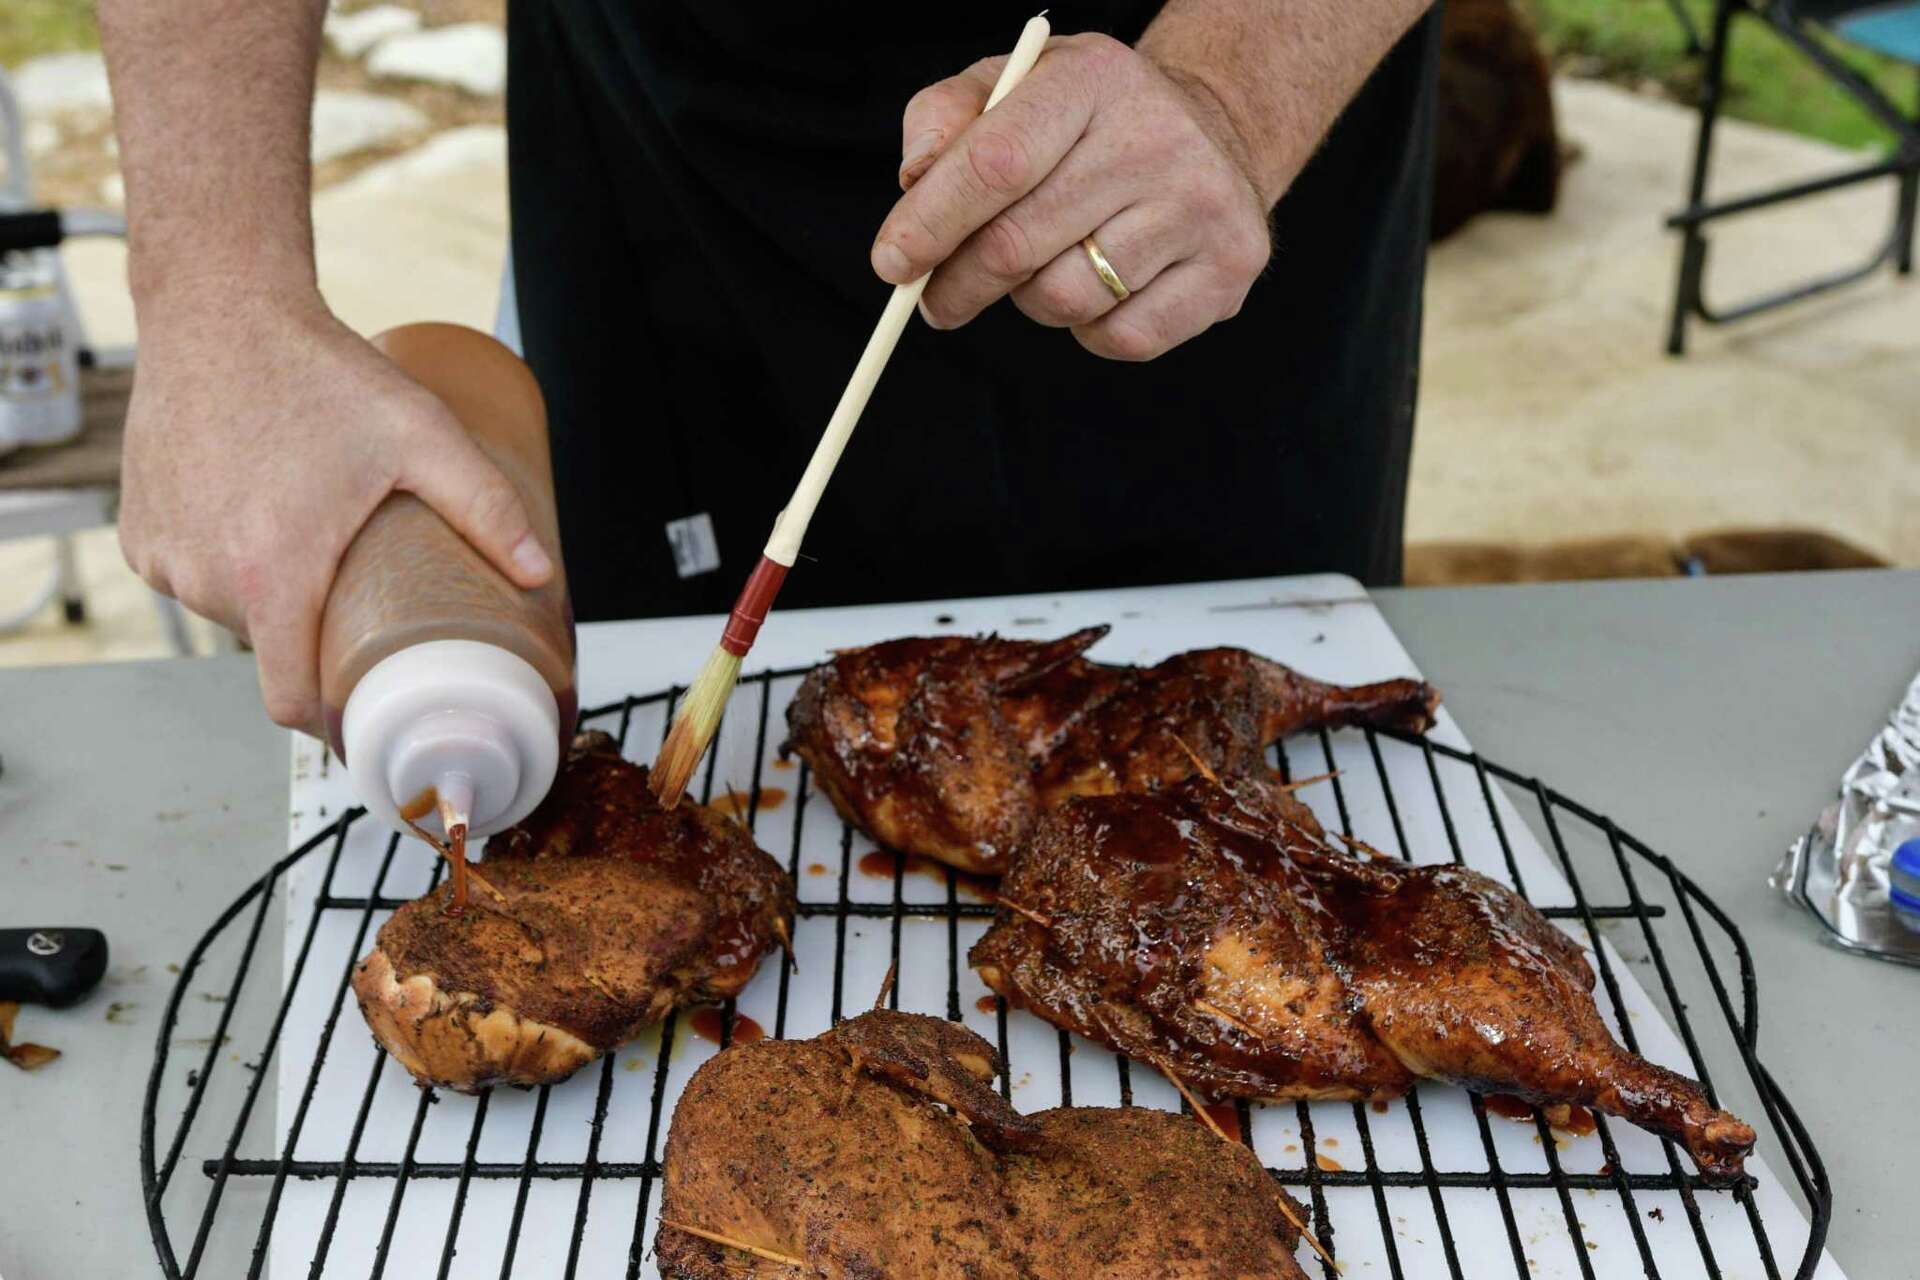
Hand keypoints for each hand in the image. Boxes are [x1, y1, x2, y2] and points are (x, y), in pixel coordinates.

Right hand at [118, 290, 553, 733]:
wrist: (220, 309)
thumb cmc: (319, 372)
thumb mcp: (423, 437)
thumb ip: (487, 510)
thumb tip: (540, 574)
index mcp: (271, 573)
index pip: (290, 700)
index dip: (330, 714)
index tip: (365, 705)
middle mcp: (204, 576)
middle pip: (271, 650)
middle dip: (315, 629)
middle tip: (358, 583)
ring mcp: (161, 556)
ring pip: (231, 613)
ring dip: (270, 592)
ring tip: (308, 531)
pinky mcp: (136, 532)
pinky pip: (191, 576)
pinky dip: (224, 561)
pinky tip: (256, 513)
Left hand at [871, 33, 1273, 360]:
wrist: (1215, 133)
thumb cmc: (1090, 119)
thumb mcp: (1017, 86)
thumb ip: (947, 116)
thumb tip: (914, 182)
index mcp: (1095, 80)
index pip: (996, 164)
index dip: (931, 223)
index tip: (892, 263)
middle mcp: (1158, 139)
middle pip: (1018, 245)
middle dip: (957, 282)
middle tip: (935, 297)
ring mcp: (1201, 209)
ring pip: (1064, 300)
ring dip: (1028, 301)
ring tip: (1039, 271)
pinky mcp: (1227, 272)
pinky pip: (1119, 338)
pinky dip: (1088, 329)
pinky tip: (1099, 288)